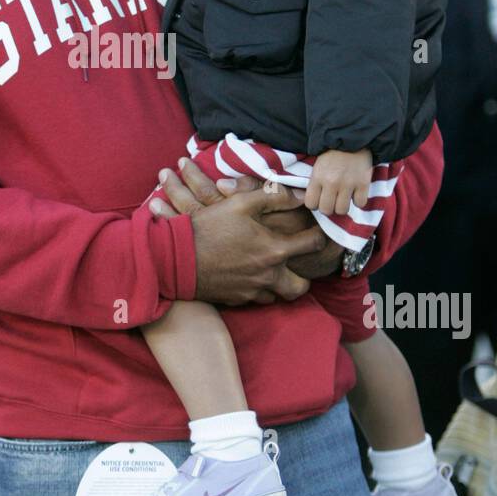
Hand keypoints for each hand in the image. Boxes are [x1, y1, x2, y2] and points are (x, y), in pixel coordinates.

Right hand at [150, 158, 328, 303]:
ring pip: (278, 296)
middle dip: (304, 277)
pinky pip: (255, 299)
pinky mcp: (235, 299)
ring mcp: (251, 291)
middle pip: (301, 287)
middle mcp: (268, 275)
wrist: (175, 258)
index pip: (311, 245)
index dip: (321, 236)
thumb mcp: (241, 203)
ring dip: (279, 284)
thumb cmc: (209, 227)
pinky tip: (248, 276)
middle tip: (298, 265)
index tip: (320, 231)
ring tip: (272, 271)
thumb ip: (273, 197)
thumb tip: (299, 196)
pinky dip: (257, 289)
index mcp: (274, 250)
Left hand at [306, 149, 371, 217]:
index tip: (320, 199)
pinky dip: (358, 200)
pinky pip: (360, 203)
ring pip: (342, 210)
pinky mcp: (363, 183)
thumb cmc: (332, 152)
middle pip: (326, 210)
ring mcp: (348, 184)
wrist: (352, 137)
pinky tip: (356, 193)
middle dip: (329, 207)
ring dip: (343, 206)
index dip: (315, 203)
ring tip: (344, 198)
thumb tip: (310, 201)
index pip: (310, 204)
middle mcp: (331, 182)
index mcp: (317, 177)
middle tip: (332, 200)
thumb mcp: (317, 165)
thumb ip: (315, 182)